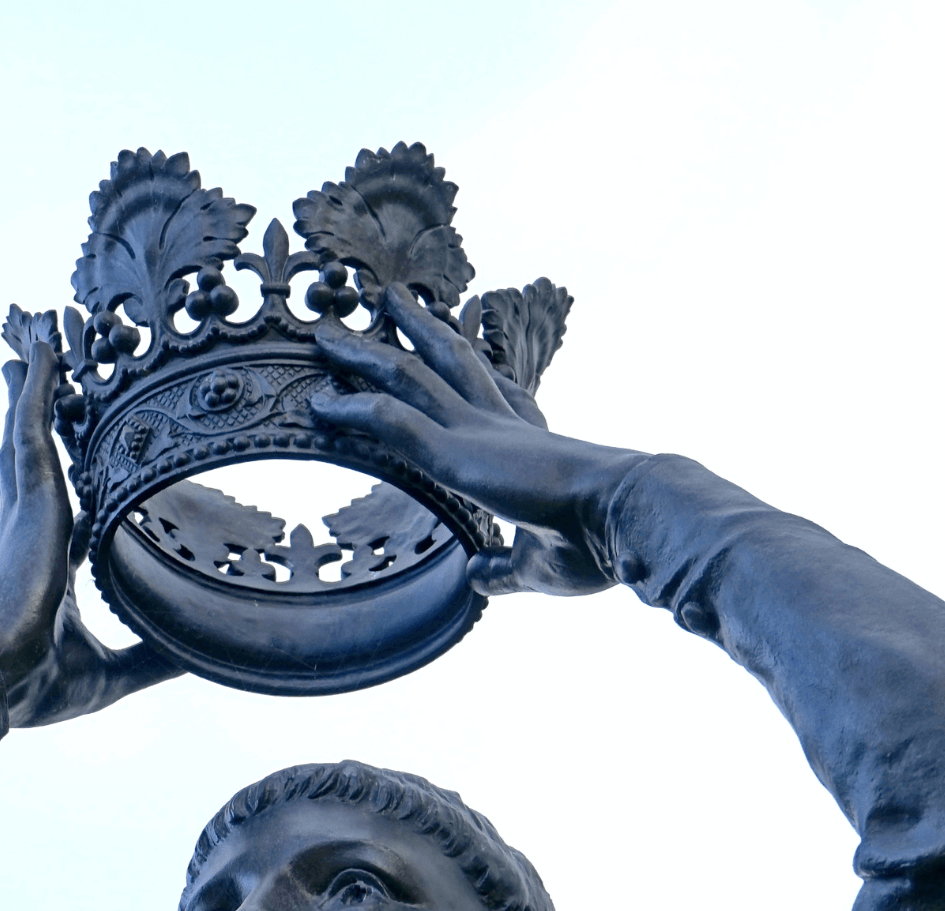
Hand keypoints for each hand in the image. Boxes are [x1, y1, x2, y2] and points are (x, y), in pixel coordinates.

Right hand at [0, 341, 182, 726]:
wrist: (1, 679)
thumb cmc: (39, 685)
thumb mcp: (116, 672)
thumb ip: (155, 658)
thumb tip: (200, 658)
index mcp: (48, 566)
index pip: (64, 510)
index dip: (69, 480)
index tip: (75, 457)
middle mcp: (34, 531)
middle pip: (33, 456)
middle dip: (32, 414)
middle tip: (28, 371)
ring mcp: (30, 511)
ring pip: (30, 430)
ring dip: (34, 385)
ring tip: (34, 339)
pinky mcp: (31, 497)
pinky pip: (33, 425)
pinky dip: (37, 385)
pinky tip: (40, 348)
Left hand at [309, 285, 646, 598]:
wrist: (627, 516)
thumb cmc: (599, 543)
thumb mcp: (539, 565)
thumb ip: (505, 568)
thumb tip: (480, 575)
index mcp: (523, 443)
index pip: (486, 391)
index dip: (461, 362)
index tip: (445, 340)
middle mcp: (496, 425)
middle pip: (443, 363)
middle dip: (413, 330)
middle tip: (386, 301)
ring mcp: (474, 432)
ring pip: (406, 378)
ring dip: (364, 355)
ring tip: (327, 334)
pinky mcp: (455, 451)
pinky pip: (390, 421)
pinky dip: (351, 411)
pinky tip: (317, 404)